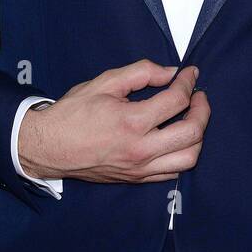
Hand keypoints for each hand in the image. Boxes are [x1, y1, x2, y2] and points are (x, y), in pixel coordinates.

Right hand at [17, 59, 209, 183]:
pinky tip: (176, 139)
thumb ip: (141, 72)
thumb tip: (170, 72)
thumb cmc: (72, 114)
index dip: (188, 83)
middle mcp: (140, 149)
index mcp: (132, 121)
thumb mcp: (104, 83)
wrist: (49, 147)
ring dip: (198, 135)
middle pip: (192, 132)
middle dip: (203, 110)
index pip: (177, 100)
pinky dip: (182, 154)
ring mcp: (140, 168)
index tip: (189, 74)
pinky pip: (173, 172)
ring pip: (189, 158)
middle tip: (198, 96)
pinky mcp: (136, 179)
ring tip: (191, 118)